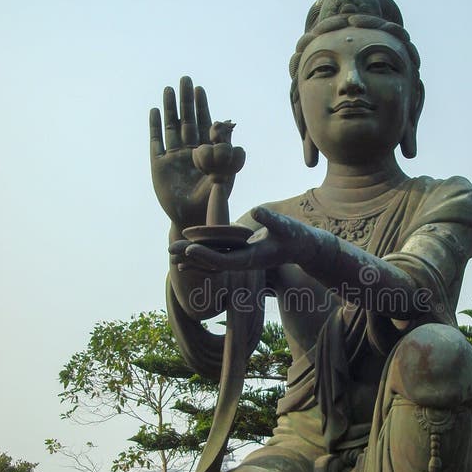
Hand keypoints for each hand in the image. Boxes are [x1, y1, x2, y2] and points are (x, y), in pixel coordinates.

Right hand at [150, 76, 237, 227]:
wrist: (194, 218)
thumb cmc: (213, 200)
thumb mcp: (225, 175)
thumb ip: (228, 154)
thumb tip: (231, 128)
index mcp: (206, 151)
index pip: (203, 123)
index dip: (201, 106)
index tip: (199, 89)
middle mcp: (189, 150)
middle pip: (186, 119)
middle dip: (186, 100)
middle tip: (185, 79)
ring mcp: (173, 156)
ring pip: (171, 126)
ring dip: (170, 108)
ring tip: (168, 89)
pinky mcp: (159, 164)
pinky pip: (156, 141)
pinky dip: (155, 126)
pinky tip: (154, 111)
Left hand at [175, 207, 326, 271]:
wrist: (302, 247)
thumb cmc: (296, 236)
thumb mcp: (285, 226)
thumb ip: (271, 220)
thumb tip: (256, 210)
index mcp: (251, 258)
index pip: (225, 259)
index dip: (206, 255)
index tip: (189, 249)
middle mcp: (242, 261)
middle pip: (211, 261)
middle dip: (191, 256)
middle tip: (169, 250)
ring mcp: (239, 258)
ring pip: (211, 258)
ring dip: (191, 255)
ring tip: (170, 252)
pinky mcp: (239, 252)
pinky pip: (217, 253)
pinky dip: (202, 253)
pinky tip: (188, 251)